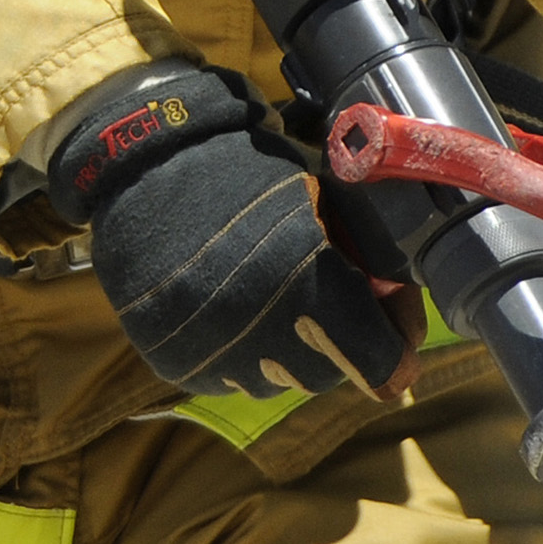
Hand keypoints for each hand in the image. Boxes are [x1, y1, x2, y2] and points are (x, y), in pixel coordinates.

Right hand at [46, 63, 416, 400]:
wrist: (147, 165)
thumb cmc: (248, 173)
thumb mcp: (325, 199)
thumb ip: (368, 260)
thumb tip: (395, 309)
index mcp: (310, 288)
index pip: (383, 367)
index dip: (395, 346)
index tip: (391, 324)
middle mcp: (263, 337)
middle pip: (328, 374)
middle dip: (337, 339)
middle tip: (323, 290)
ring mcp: (214, 357)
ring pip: (276, 379)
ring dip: (284, 348)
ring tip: (265, 289)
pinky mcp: (175, 365)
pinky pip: (227, 376)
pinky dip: (235, 348)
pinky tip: (224, 301)